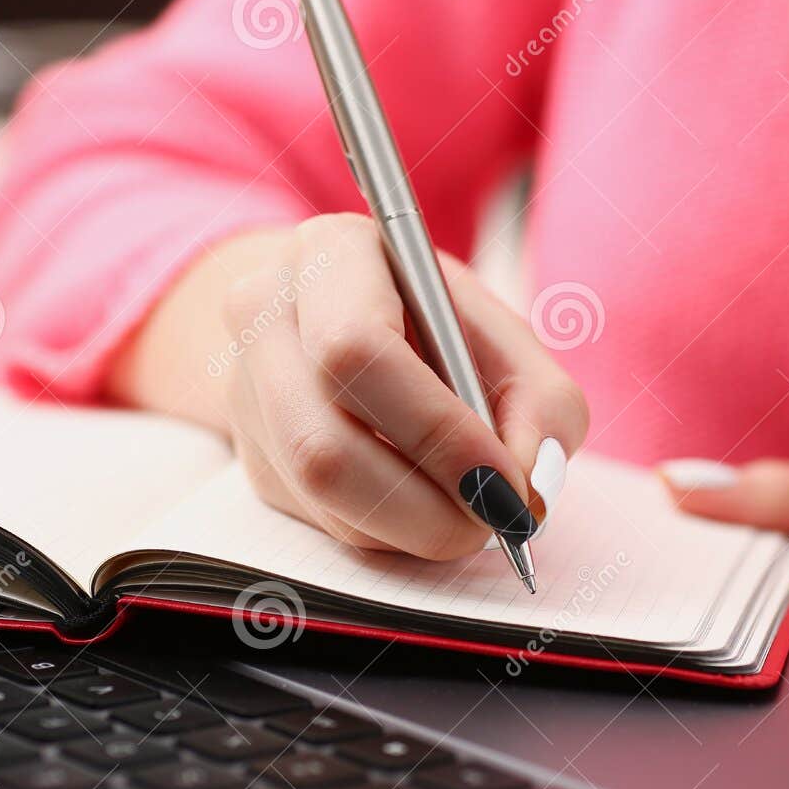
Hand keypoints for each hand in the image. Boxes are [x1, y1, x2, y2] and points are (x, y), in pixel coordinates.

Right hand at [110, 214, 588, 558]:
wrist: (350, 323)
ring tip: (471, 514)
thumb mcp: (509, 340)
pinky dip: (392, 532)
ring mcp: (245, 392)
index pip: (357, 350)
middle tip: (494, 518)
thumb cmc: (442, 329)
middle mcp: (265, 316)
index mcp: (331, 255)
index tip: (503, 481)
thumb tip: (528, 484)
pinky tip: (426, 506)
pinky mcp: (252, 457)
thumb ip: (542, 404)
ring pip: (319, 495)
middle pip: (322, 444)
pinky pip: (322, 521)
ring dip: (411, 528)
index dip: (435, 432)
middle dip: (425, 505)